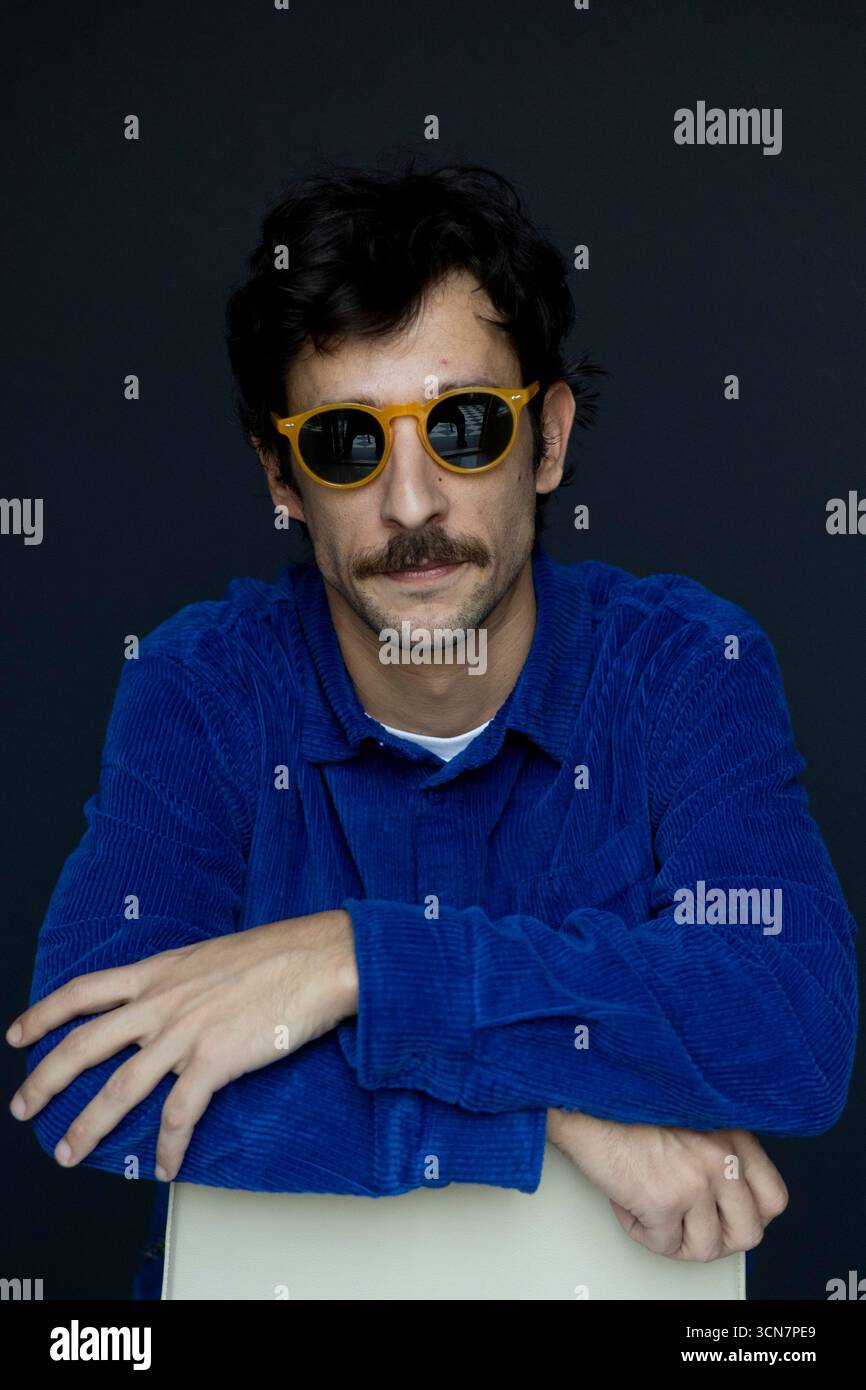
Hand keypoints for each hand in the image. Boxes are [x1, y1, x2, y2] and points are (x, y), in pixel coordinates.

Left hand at [6, 909, 357, 1181]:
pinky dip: (168, 1146)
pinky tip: (164, 1167)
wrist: (323, 959)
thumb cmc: (282, 953)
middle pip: (83, 1044)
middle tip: (24, 1107)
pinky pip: (179, 1114)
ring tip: (69, 1153)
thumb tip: (176, 997)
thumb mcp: (214, 955)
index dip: (44, 1013)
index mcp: (161, 972)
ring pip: (119, 1088)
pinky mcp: (215, 1060)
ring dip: (88, 1126)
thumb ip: (184, 979)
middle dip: (44, 1080)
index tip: (18, 1033)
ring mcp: (186, 1032)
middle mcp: (163, 1001)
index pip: (84, 991)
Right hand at [546, 1107, 787, 1261]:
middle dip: (715, 1237)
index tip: (726, 1214)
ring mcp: (696, 1180)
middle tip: (688, 1224)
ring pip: (706, 1248)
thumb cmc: (630, 1104)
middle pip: (748, 1232)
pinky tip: (630, 1203)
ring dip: (675, 1238)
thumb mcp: (695, 1117)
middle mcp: (723, 1157)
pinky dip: (642, 1231)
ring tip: (653, 1210)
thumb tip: (731, 1198)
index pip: (774, 1199)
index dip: (748, 1215)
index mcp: (735, 1134)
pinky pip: (664, 1246)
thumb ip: (721, 1151)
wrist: (586, 1097)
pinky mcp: (664, 1200)